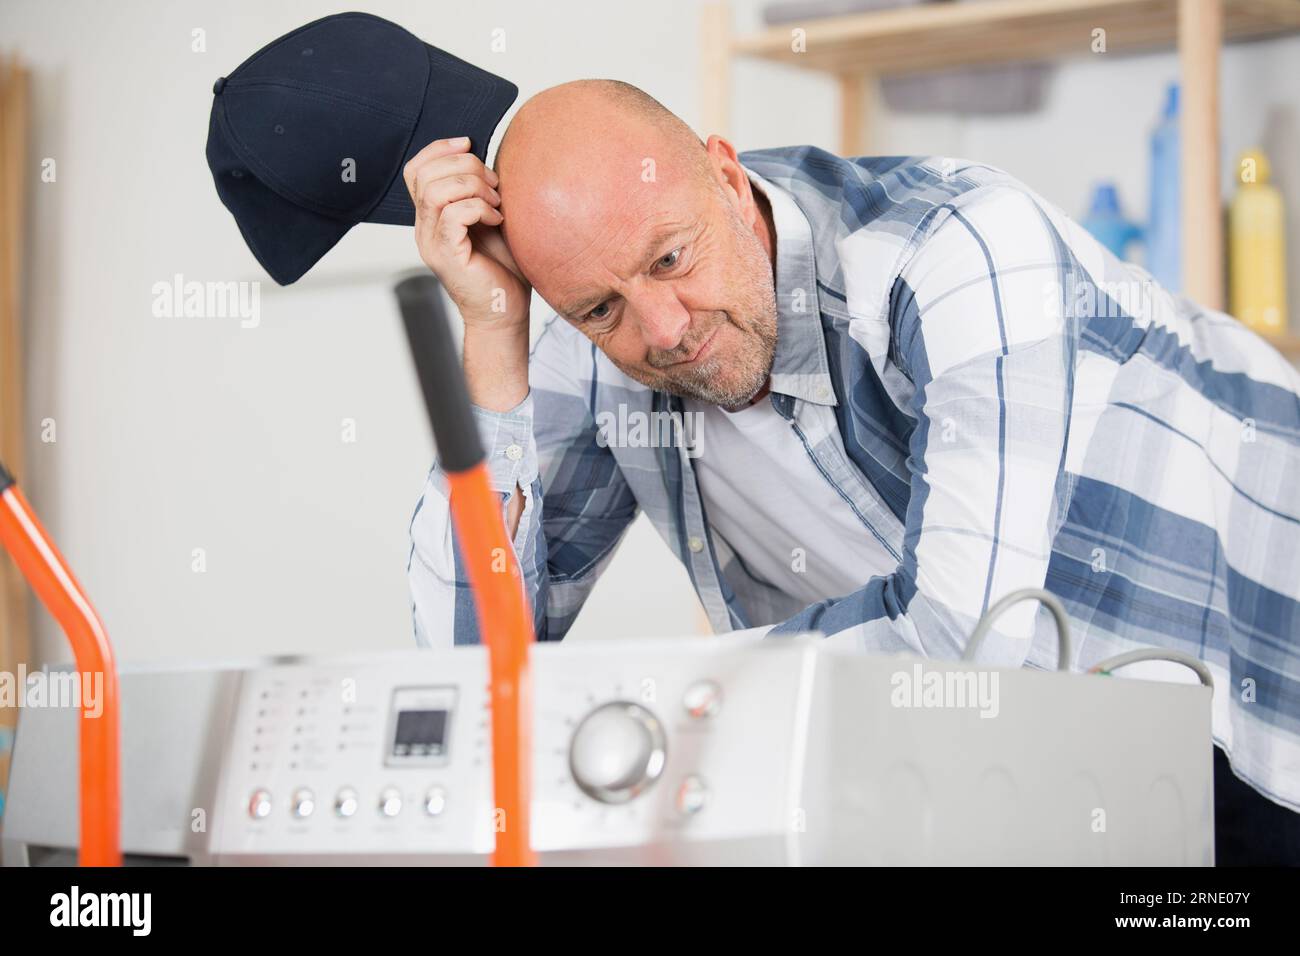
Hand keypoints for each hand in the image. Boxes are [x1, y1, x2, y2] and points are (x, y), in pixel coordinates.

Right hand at [403, 137, 530, 332]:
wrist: (504, 313)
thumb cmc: (503, 269)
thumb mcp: (491, 220)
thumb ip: (480, 192)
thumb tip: (486, 158)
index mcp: (431, 216)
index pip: (416, 169)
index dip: (439, 148)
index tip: (470, 144)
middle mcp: (424, 228)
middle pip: (425, 174)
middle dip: (464, 165)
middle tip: (494, 184)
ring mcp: (431, 242)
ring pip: (436, 191)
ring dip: (472, 186)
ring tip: (496, 203)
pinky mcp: (446, 256)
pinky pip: (453, 214)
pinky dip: (478, 208)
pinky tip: (497, 220)